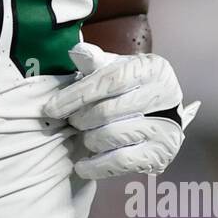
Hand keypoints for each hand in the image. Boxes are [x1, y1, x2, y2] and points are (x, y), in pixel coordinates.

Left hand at [42, 42, 199, 179]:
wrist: (161, 113)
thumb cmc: (130, 87)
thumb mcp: (115, 68)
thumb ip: (95, 62)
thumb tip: (77, 51)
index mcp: (152, 68)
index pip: (109, 81)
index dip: (76, 95)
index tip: (51, 108)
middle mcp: (165, 95)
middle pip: (107, 111)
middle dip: (81, 119)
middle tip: (73, 122)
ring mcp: (166, 127)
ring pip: (111, 136)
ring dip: (89, 140)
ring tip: (85, 137)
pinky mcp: (161, 153)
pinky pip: (121, 162)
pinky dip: (96, 166)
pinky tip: (83, 165)